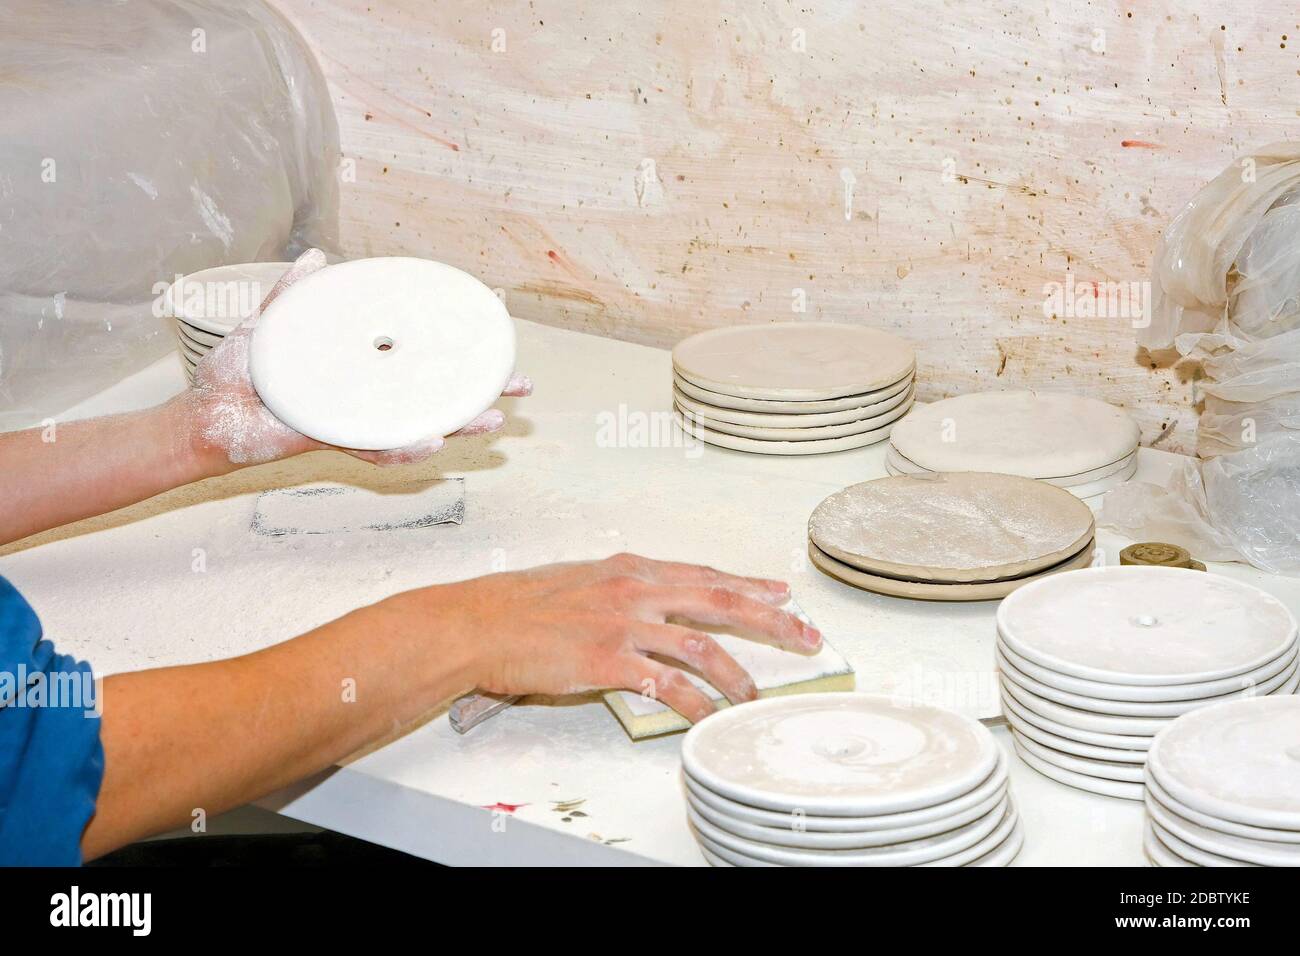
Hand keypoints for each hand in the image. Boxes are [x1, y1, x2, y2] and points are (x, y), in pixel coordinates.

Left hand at [183, 249, 531, 466]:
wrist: (203, 415)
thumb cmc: (237, 377)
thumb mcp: (270, 324)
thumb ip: (294, 295)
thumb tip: (319, 256)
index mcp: (360, 377)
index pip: (417, 368)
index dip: (457, 361)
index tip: (494, 347)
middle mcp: (366, 404)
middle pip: (435, 403)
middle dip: (481, 398)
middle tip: (521, 387)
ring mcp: (354, 426)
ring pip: (418, 430)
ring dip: (458, 427)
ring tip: (493, 419)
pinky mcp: (333, 444)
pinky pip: (376, 450)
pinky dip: (405, 448)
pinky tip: (433, 441)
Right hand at [394, 553, 822, 722]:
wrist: (477, 622)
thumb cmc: (518, 605)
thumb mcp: (578, 581)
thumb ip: (618, 589)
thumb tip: (646, 600)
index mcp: (630, 570)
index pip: (703, 575)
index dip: (747, 585)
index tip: (781, 593)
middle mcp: (635, 591)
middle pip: (719, 601)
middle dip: (771, 620)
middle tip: (808, 635)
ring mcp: (624, 624)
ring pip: (701, 647)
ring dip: (736, 673)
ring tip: (754, 695)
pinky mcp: (608, 660)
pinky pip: (666, 685)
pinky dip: (693, 703)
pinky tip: (707, 716)